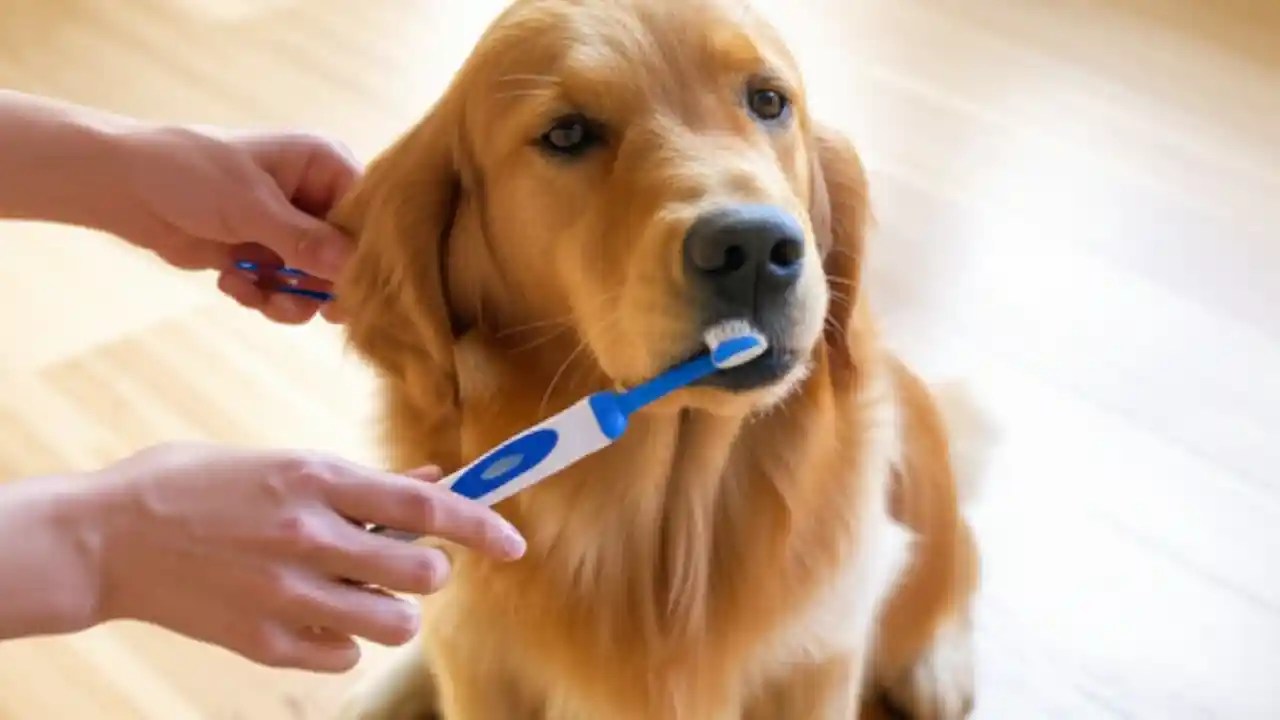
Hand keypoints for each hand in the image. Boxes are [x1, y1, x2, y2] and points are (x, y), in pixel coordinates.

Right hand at [82, 442, 525, 672]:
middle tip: (403, 563)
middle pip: (421, 574)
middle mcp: (307, 536)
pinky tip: (312, 616)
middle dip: (428, 572)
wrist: (107, 539)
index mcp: (315, 479)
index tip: (514, 544)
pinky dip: (342, 641)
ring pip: (393, 624)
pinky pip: (343, 656)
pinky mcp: (262, 641)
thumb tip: (434, 483)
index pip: (425, 507)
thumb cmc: (198, 486)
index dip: (481, 525)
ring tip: (356, 592)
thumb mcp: (281, 461)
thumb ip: (361, 482)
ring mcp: (285, 593)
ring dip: (390, 611)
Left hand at [105, 125, 361, 323]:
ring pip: (318, 281)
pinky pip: (286, 290)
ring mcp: (290, 228)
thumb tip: (353, 267)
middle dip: (322, 284)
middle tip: (302, 304)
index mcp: (323, 164)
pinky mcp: (265, 255)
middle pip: (347, 255)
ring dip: (289, 297)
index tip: (352, 285)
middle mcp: (315, 196)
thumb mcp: (250, 206)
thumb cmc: (189, 174)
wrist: (123, 186)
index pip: (368, 214)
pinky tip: (230, 281)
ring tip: (257, 295)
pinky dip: (262, 295)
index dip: (363, 251)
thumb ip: (304, 240)